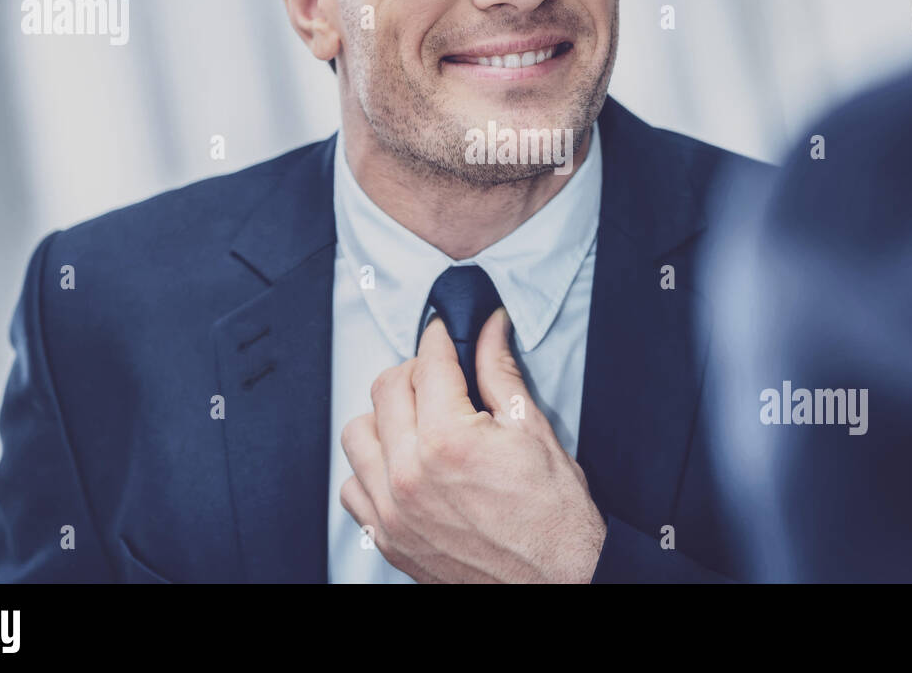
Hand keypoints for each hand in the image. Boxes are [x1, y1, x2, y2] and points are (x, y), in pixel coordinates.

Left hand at [340, 307, 606, 582]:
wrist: (559, 584)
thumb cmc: (554, 518)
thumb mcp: (534, 431)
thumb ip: (500, 372)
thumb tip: (488, 327)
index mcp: (449, 441)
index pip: (427, 363)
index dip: (440, 338)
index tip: (446, 332)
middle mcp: (410, 475)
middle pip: (386, 389)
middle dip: (416, 371)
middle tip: (444, 378)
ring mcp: (393, 511)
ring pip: (358, 433)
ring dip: (386, 418)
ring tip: (422, 422)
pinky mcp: (387, 539)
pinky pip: (353, 486)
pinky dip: (372, 468)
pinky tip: (406, 465)